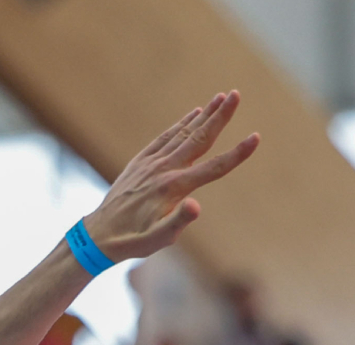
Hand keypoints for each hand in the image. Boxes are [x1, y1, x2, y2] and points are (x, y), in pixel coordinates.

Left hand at [82, 91, 259, 262]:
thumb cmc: (133, 241)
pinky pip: (166, 137)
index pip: (214, 168)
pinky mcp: (142, 162)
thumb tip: (196, 206)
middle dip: (220, 116)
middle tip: (236, 94)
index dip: (237, 153)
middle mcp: (164, 169)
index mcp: (174, 187)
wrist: (99, 234)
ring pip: (183, 133)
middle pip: (200, 138)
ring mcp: (152, 162)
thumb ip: (178, 222)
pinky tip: (193, 114)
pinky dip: (181, 124)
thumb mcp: (158, 240)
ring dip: (204, 115)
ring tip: (220, 97)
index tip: (255, 136)